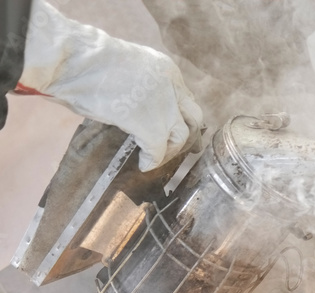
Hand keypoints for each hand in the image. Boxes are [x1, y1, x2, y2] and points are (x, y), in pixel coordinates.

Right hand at [17, 2, 202, 170]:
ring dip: (171, 149)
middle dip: (188, 135)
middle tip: (179, 148)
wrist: (74, 60)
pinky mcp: (151, 126)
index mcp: (166, 69)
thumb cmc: (86, 61)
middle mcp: (172, 86)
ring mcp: (164, 107)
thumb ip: (140, 86)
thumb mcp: (127, 68)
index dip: (182, 116)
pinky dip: (152, 160)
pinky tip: (144, 164)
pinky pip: (158, 150)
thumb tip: (136, 106)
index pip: (185, 98)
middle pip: (194, 117)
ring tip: (158, 157)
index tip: (177, 127)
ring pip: (181, 136)